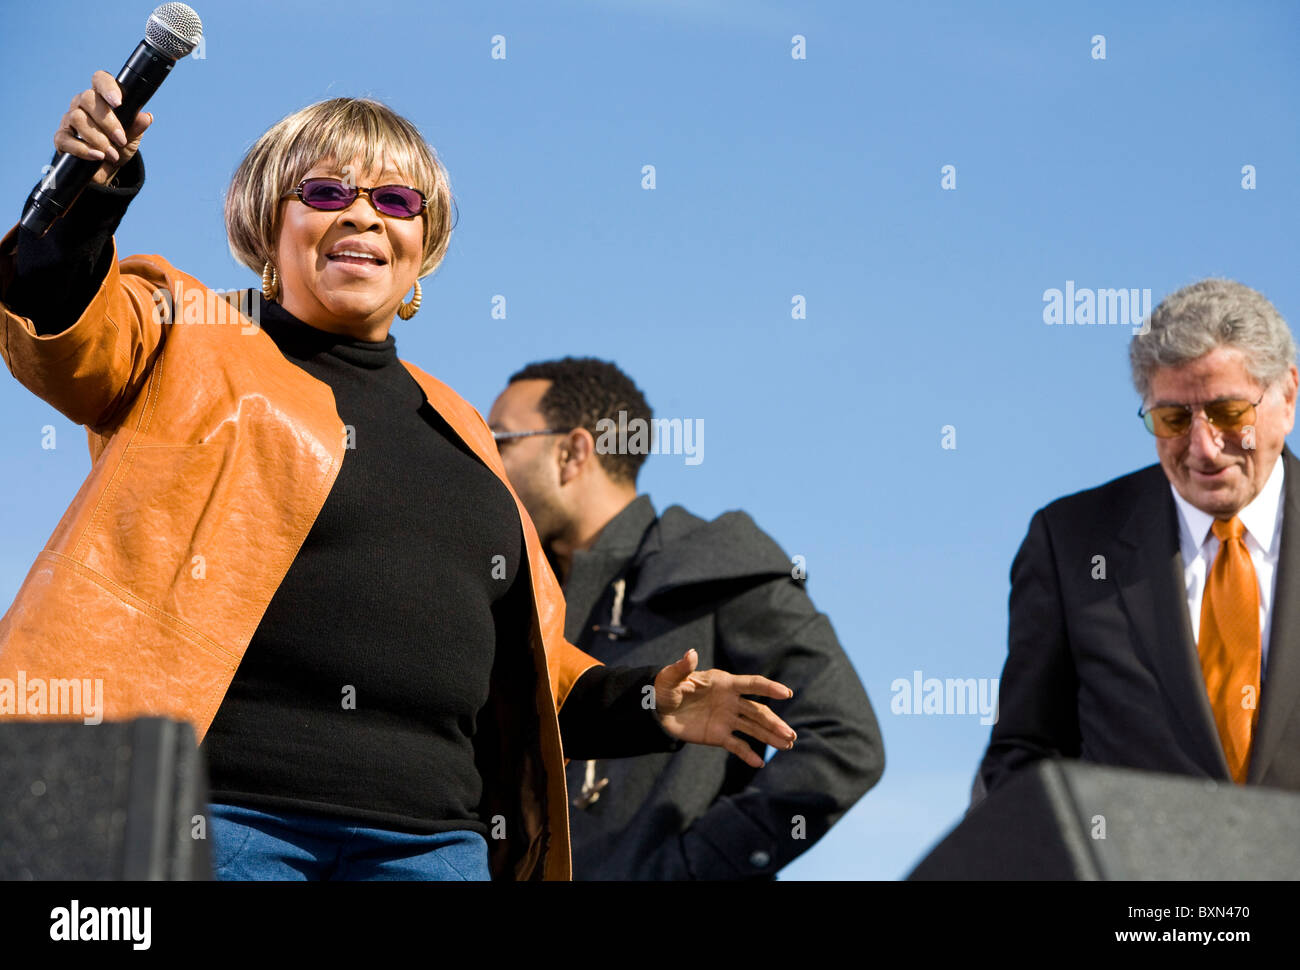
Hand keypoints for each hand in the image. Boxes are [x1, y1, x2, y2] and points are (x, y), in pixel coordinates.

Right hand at [53, 71, 153, 185]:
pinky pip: (66, 139)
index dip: (108, 87)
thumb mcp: (132, 138)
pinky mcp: (61, 138)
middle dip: (107, 122)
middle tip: (121, 140)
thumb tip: (146, 117)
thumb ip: (137, 127)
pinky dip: (84, 149)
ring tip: (112, 154)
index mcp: (101, 98)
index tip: (118, 103)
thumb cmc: (118, 147)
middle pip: (87, 99)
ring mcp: (69, 119)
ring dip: (98, 138)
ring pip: (77, 118)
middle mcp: (81, 104)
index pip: (100, 80)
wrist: (105, 170)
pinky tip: (97, 156)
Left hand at [653, 649, 796, 767]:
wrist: (657, 710)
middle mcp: (731, 701)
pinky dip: (748, 754)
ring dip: (770, 737)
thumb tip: (691, 653)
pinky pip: (737, 745)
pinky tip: (760, 763)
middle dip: (775, 723)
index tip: (786, 694)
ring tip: (788, 745)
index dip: (769, 688)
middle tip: (791, 735)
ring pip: (754, 729)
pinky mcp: (719, 735)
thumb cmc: (665, 688)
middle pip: (758, 711)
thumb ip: (683, 668)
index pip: (752, 684)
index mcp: (724, 683)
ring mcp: (727, 719)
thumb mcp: (671, 678)